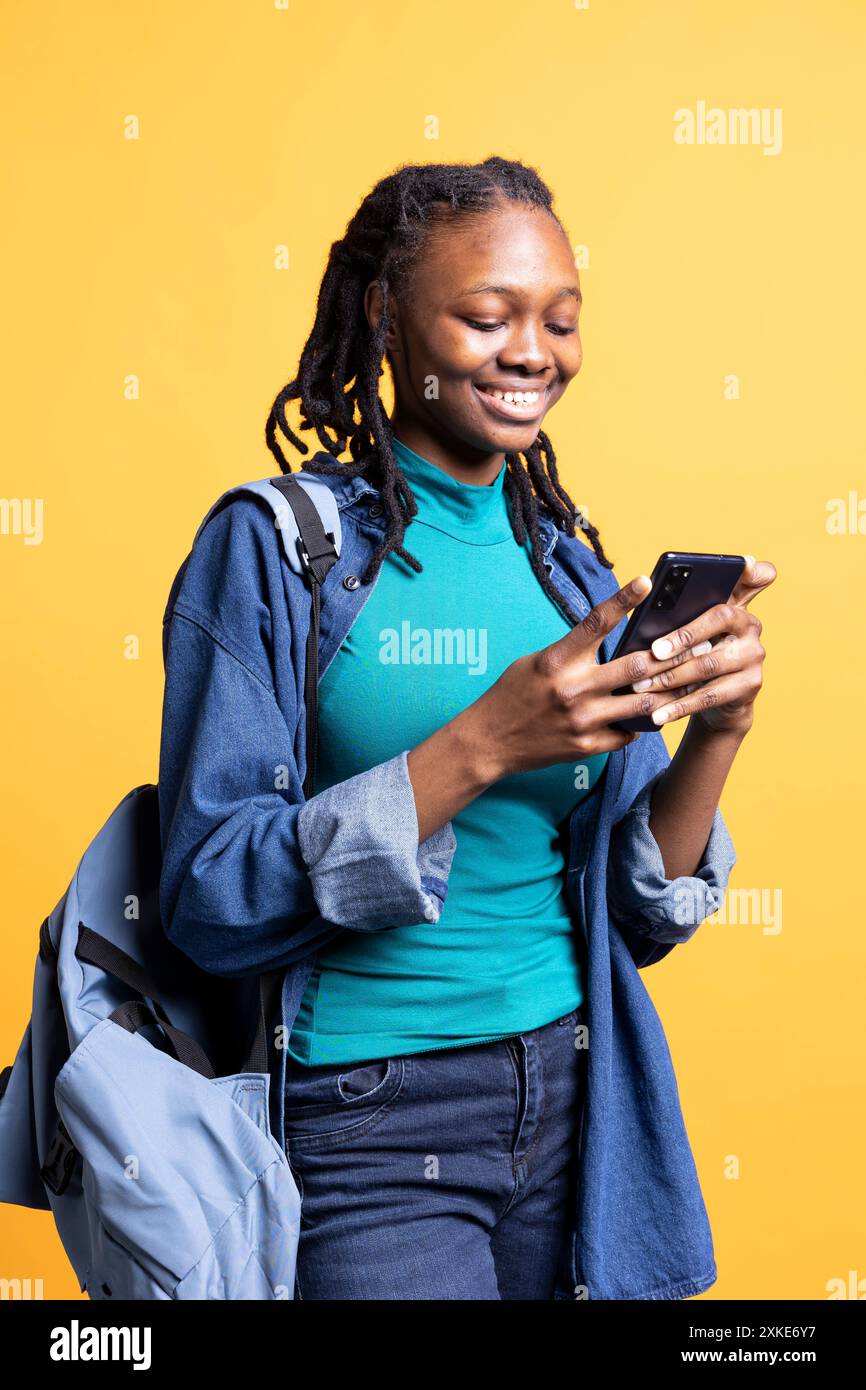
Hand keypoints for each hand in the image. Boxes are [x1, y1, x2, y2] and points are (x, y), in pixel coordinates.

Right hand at [467, 574, 725, 778]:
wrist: (488, 741)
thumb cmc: (513, 694)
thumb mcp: (537, 661)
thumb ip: (573, 651)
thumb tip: (614, 637)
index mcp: (556, 660)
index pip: (595, 622)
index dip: (623, 599)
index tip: (646, 581)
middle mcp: (571, 689)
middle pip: (634, 667)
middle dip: (667, 657)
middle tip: (691, 647)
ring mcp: (580, 721)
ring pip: (641, 704)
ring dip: (665, 694)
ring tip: (684, 684)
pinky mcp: (585, 746)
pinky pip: (626, 734)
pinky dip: (639, 724)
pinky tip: (646, 717)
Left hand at [627, 556, 776, 734]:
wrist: (720, 702)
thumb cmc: (695, 654)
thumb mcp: (689, 632)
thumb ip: (679, 612)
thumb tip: (640, 600)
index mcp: (737, 603)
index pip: (753, 579)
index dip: (751, 570)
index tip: (744, 561)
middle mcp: (752, 625)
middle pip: (720, 620)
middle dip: (682, 636)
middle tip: (652, 652)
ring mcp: (755, 655)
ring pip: (709, 663)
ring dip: (671, 677)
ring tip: (641, 688)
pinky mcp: (751, 685)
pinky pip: (710, 695)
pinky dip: (680, 706)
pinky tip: (658, 713)